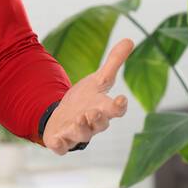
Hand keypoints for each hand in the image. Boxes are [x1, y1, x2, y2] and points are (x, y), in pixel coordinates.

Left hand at [43, 38, 132, 154]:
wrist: (64, 115)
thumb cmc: (86, 99)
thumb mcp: (98, 80)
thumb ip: (113, 63)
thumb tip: (130, 39)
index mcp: (103, 108)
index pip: (116, 109)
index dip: (119, 106)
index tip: (121, 99)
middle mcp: (92, 123)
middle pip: (99, 125)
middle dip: (97, 119)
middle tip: (93, 112)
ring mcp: (76, 134)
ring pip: (82, 136)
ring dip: (80, 129)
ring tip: (78, 118)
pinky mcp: (62, 142)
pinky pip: (62, 147)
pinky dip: (60, 144)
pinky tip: (57, 139)